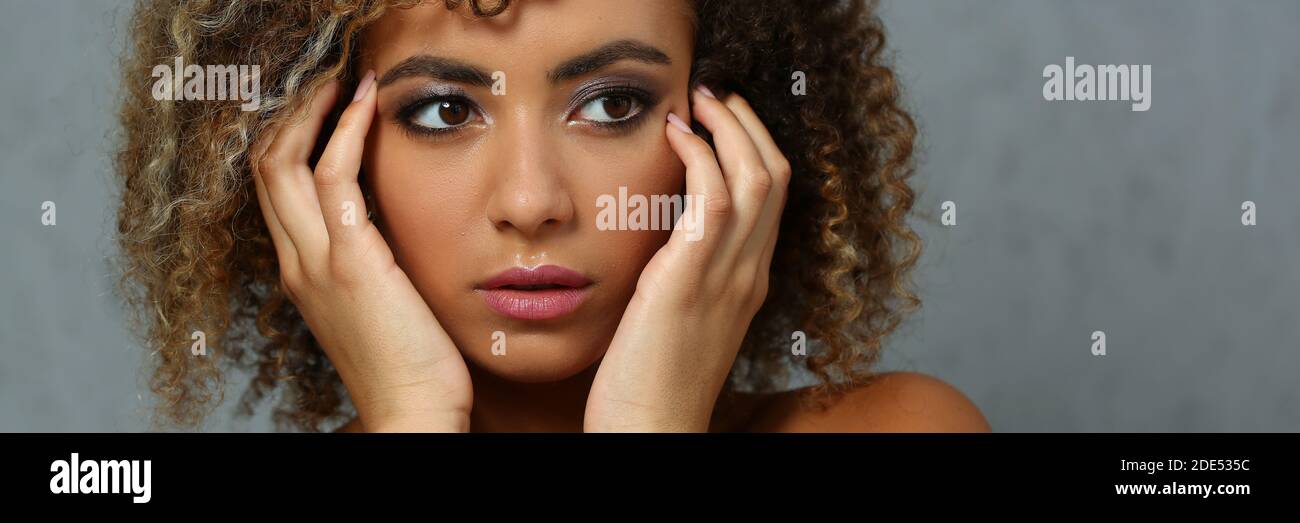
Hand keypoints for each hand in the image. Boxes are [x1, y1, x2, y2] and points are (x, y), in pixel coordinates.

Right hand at [252, 71, 471, 431]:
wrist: (411, 412)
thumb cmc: (408, 363)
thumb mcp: (377, 302)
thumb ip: (368, 260)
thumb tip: (388, 219)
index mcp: (301, 273)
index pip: (275, 190)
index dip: (290, 141)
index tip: (321, 108)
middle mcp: (298, 263)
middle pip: (265, 168)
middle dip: (290, 115)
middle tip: (325, 82)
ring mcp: (318, 262)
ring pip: (284, 164)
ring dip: (311, 112)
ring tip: (343, 82)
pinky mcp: (351, 262)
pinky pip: (333, 177)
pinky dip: (346, 131)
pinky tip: (366, 105)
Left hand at [585, 87, 790, 431]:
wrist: (649, 430)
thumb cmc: (653, 383)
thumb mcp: (680, 318)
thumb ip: (687, 276)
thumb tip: (666, 239)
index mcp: (749, 283)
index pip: (774, 198)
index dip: (754, 147)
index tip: (721, 119)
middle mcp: (749, 275)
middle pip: (776, 176)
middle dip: (748, 125)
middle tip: (712, 95)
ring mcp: (726, 277)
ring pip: (756, 177)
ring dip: (728, 127)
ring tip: (698, 100)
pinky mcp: (689, 279)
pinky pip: (713, 198)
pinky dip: (700, 155)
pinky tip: (676, 135)